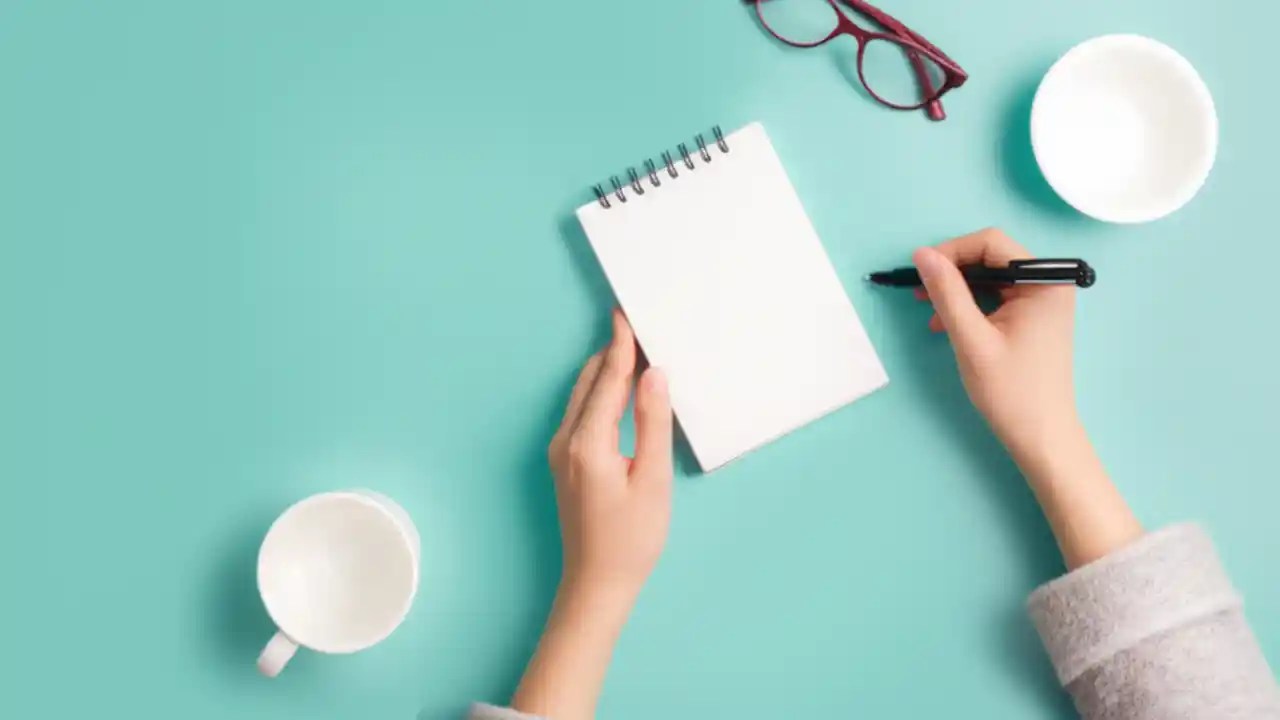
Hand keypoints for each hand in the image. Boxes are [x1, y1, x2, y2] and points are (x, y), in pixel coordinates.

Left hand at [510, 311, 672, 719]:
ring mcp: (560, 451)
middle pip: (590, 382)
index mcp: (587, 442)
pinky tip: (620, 391)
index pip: (608, 380)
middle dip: (613, 353)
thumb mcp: (652, 480)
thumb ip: (652, 423)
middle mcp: (566, 440)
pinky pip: (581, 413)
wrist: (596, 584)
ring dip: (607, 372)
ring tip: (633, 350)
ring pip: (583, 396)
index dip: (621, 346)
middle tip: (636, 325)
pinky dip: (601, 393)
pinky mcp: (564, 462)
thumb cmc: (631, 539)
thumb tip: (654, 374)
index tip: (626, 315)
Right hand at [915, 228, 1140, 567]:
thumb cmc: (1010, 390)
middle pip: (990, 257)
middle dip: (952, 272)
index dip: (951, 252)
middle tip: (919, 293)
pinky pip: (994, 297)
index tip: (921, 273)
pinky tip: (945, 326)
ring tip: (929, 313)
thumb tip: (921, 254)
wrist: (1040, 436)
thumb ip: (947, 292)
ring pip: (988, 277)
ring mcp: (1041, 301)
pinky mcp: (1032, 318)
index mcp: (1044, 281)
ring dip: (956, 291)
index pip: (990, 243)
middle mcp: (1048, 283)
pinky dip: (968, 306)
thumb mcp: (971, 339)